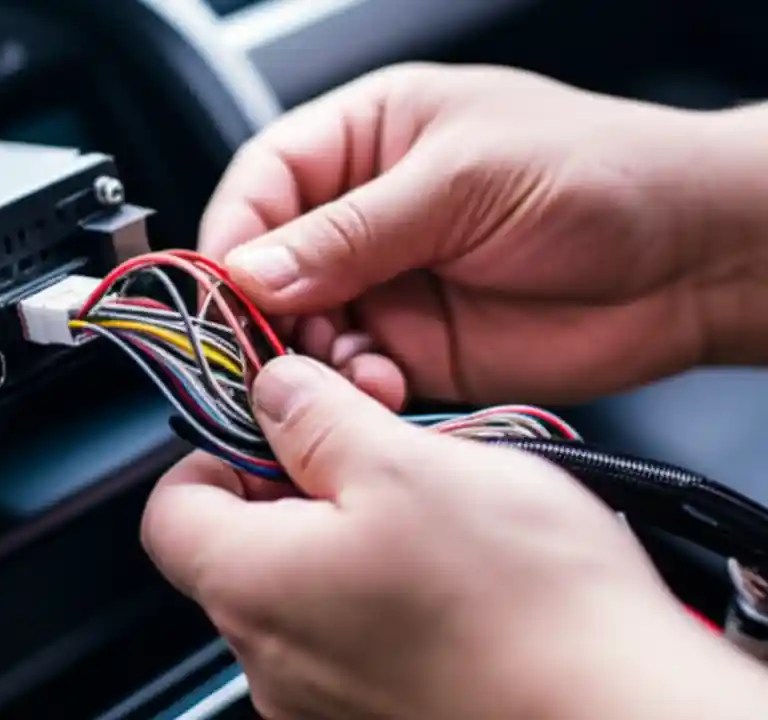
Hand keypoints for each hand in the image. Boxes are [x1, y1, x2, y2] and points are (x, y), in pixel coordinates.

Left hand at [141, 355, 767, 718]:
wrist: (624, 718)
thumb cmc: (525, 609)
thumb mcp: (408, 463)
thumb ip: (316, 418)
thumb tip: (272, 390)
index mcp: (250, 585)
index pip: (170, 507)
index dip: (218, 450)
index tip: (278, 426)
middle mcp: (270, 657)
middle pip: (241, 547)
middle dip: (298, 488)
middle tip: (374, 457)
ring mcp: (321, 701)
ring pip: (305, 590)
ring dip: (349, 539)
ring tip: (429, 517)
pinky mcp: (377, 717)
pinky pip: (353, 639)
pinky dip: (384, 596)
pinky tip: (452, 580)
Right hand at [200, 63, 767, 405]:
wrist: (692, 263)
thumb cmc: (599, 175)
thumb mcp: (461, 182)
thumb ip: (352, 232)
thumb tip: (253, 271)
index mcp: (367, 137)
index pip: (265, 179)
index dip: (235, 232)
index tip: (225, 284)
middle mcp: (365, 212)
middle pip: (270, 262)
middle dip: (262, 307)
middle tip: (269, 343)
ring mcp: (386, 283)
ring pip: (300, 327)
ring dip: (307, 356)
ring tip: (344, 366)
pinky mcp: (413, 346)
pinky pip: (350, 374)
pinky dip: (351, 388)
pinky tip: (381, 383)